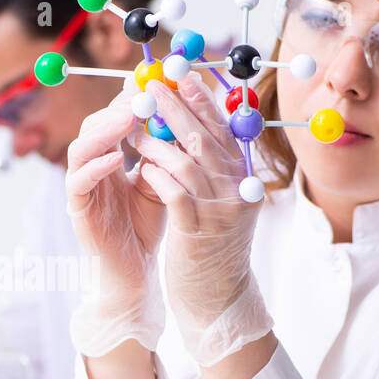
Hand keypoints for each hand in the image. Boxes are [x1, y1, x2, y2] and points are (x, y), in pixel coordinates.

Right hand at [64, 84, 167, 355]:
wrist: (136, 270)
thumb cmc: (148, 225)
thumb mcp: (161, 180)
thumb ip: (163, 151)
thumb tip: (180, 112)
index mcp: (110, 156)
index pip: (114, 118)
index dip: (130, 98)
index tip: (154, 83)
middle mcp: (92, 167)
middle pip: (93, 125)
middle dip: (117, 108)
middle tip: (142, 95)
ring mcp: (82, 187)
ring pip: (81, 147)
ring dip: (105, 129)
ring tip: (130, 117)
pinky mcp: (78, 209)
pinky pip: (79, 181)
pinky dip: (96, 166)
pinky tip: (118, 158)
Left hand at [132, 72, 273, 366]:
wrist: (220, 301)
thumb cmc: (214, 251)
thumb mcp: (222, 206)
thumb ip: (215, 170)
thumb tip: (194, 131)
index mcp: (244, 181)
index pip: (224, 131)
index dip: (203, 101)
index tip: (183, 76)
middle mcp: (237, 192)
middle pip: (206, 140)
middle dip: (177, 109)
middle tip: (153, 86)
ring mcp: (220, 214)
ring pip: (189, 164)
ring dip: (159, 142)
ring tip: (134, 129)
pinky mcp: (198, 234)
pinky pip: (177, 195)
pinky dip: (158, 177)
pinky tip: (141, 168)